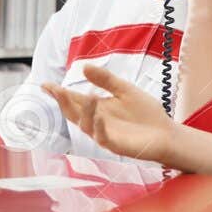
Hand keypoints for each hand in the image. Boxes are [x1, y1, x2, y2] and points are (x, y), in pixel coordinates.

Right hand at [43, 64, 174, 162]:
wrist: (165, 133)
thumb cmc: (144, 113)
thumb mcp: (124, 89)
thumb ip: (105, 79)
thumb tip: (84, 66)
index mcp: (96, 108)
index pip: (74, 99)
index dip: (59, 93)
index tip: (45, 84)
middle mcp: (96, 121)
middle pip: (74, 112)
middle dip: (63, 101)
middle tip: (55, 89)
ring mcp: (104, 134)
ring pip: (86, 125)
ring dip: (85, 111)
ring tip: (88, 95)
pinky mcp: (115, 145)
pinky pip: (102, 137)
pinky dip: (99, 126)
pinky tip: (99, 115)